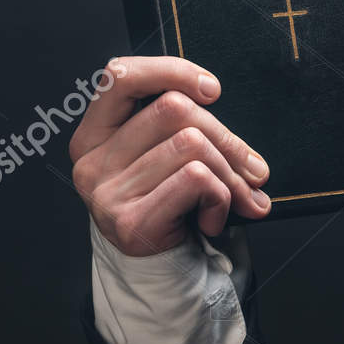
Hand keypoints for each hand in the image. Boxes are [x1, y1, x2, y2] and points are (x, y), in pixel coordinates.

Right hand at [70, 56, 270, 255]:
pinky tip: (213, 218)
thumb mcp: (161, 159)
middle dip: (226, 138)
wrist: (155, 272)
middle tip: (252, 169)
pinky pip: (196, 180)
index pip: (120, 76)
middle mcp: (91, 161)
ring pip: (191, 145)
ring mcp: (106, 193)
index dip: (171, 70)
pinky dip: (222, 197)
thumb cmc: (164, 206)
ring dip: (230, 174)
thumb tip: (218, 104)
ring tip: (235, 198)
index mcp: (93, 136)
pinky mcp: (130, 221)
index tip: (212, 90)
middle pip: (173, 109)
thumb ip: (178, 126)